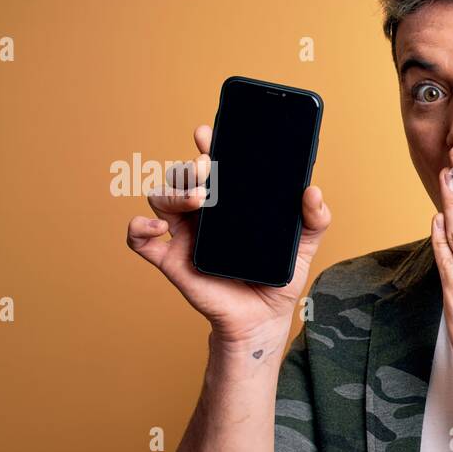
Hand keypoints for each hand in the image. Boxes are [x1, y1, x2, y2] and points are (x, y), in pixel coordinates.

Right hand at [126, 123, 331, 344]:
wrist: (263, 319)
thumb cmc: (276, 278)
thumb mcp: (304, 245)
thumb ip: (315, 218)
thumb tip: (313, 191)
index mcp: (229, 201)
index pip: (213, 165)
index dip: (207, 145)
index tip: (208, 133)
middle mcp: (202, 212)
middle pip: (183, 175)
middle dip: (191, 166)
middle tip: (208, 168)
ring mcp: (184, 234)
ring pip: (160, 197)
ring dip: (173, 192)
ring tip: (198, 198)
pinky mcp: (171, 260)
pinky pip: (138, 240)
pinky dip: (137, 228)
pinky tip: (156, 228)